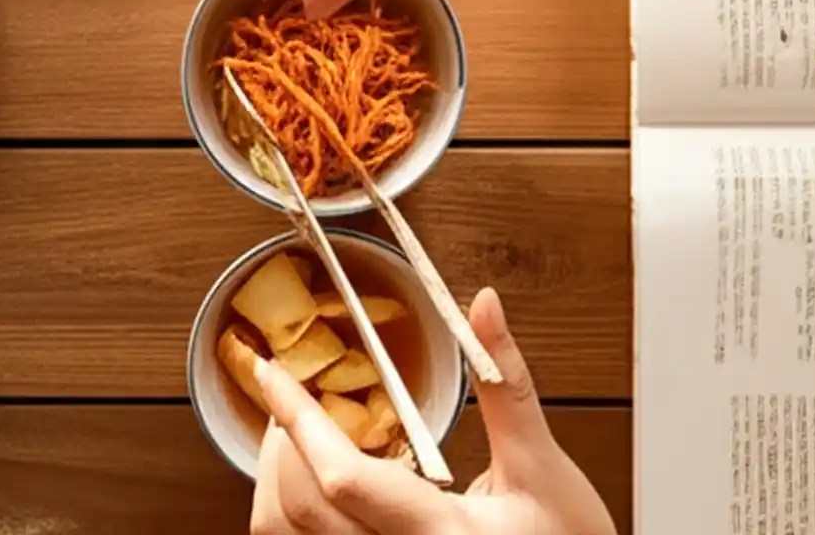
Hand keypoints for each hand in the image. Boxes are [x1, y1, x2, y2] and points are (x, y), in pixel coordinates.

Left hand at [249, 287, 618, 534]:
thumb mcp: (543, 466)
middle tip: (288, 393)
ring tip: (300, 431)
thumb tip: (484, 306)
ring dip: (280, 478)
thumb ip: (507, 383)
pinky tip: (326, 478)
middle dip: (281, 442)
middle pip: (300, 508)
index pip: (345, 478)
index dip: (298, 420)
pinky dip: (301, 509)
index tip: (270, 373)